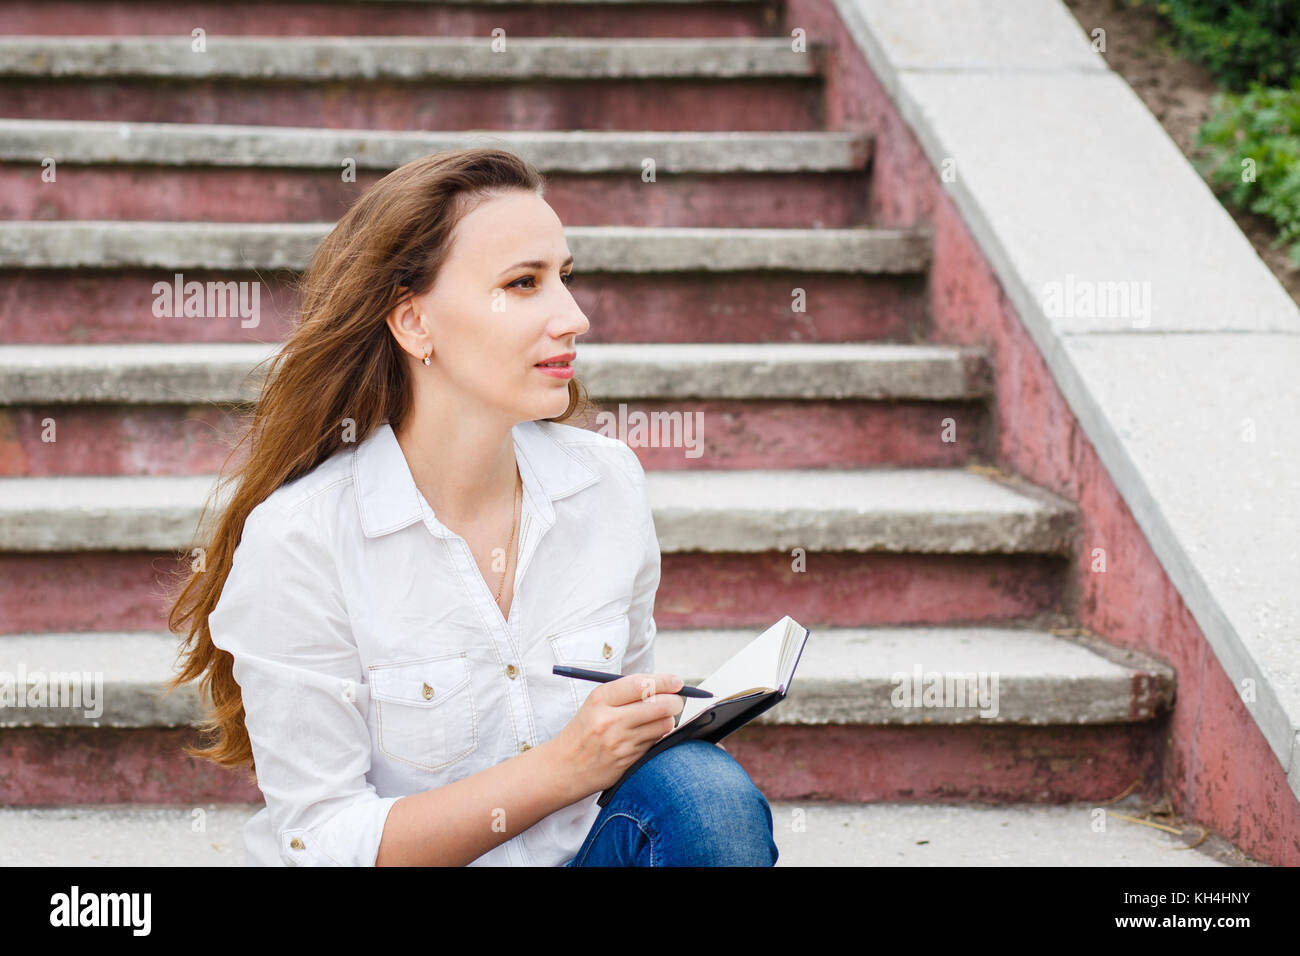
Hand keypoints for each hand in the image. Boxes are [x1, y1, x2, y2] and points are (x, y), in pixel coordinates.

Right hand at [546, 672, 685, 798]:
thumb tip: (664, 685)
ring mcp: (620, 743)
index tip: (677, 682)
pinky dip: (656, 737)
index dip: (665, 681)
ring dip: (666, 721)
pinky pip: (655, 743)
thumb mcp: (595, 704)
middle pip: (659, 705)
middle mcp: (610, 720)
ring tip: (656, 720)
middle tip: (676, 701)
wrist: (563, 768)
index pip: (641, 684)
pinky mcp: (628, 761)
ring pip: (663, 725)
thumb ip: (626, 693)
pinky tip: (644, 736)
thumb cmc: (584, 730)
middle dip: (675, 701)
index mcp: (600, 699)